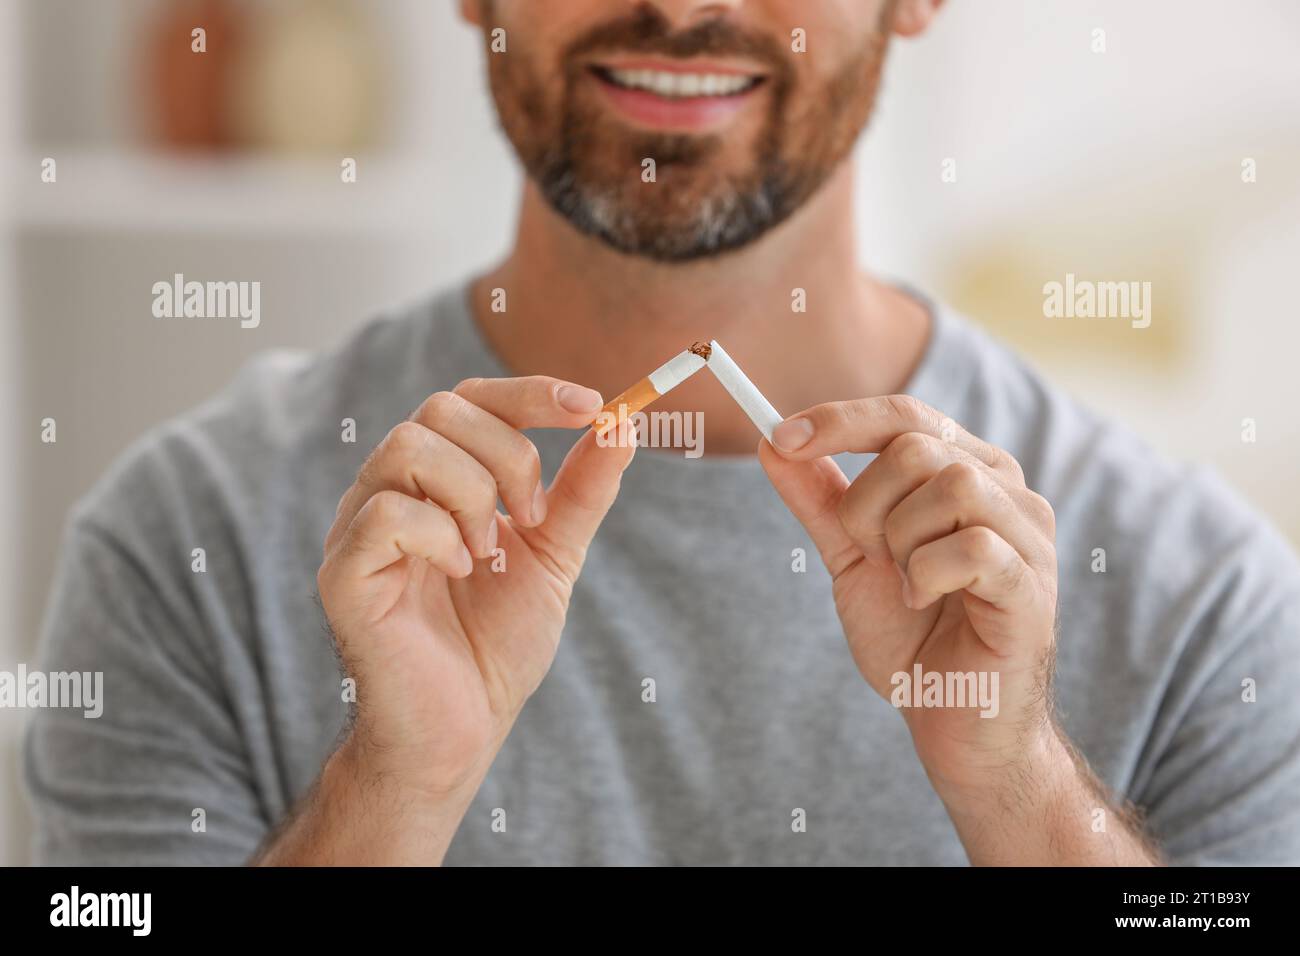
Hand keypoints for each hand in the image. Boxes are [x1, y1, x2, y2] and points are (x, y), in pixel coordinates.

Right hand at [318, 376, 635, 794]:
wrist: (463, 727)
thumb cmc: (496, 644)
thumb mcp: (555, 554)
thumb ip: (582, 491)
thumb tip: (624, 424)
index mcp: (435, 480)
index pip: (469, 399)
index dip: (529, 392)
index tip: (591, 406)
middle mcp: (391, 490)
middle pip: (440, 409)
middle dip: (509, 454)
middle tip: (533, 518)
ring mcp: (360, 529)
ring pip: (408, 447)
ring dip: (472, 495)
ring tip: (488, 554)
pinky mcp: (343, 574)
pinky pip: (385, 513)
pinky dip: (439, 536)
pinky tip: (460, 574)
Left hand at [759, 395, 1057, 798]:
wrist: (951, 721)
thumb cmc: (912, 636)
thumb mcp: (851, 558)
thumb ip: (819, 500)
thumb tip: (772, 441)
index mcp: (967, 472)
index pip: (904, 415)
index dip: (840, 420)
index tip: (781, 437)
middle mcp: (1007, 491)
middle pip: (917, 446)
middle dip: (867, 505)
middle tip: (875, 558)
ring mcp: (1028, 536)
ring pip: (950, 485)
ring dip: (902, 542)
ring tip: (908, 585)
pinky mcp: (1031, 585)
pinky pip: (970, 547)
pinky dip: (926, 576)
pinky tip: (925, 603)